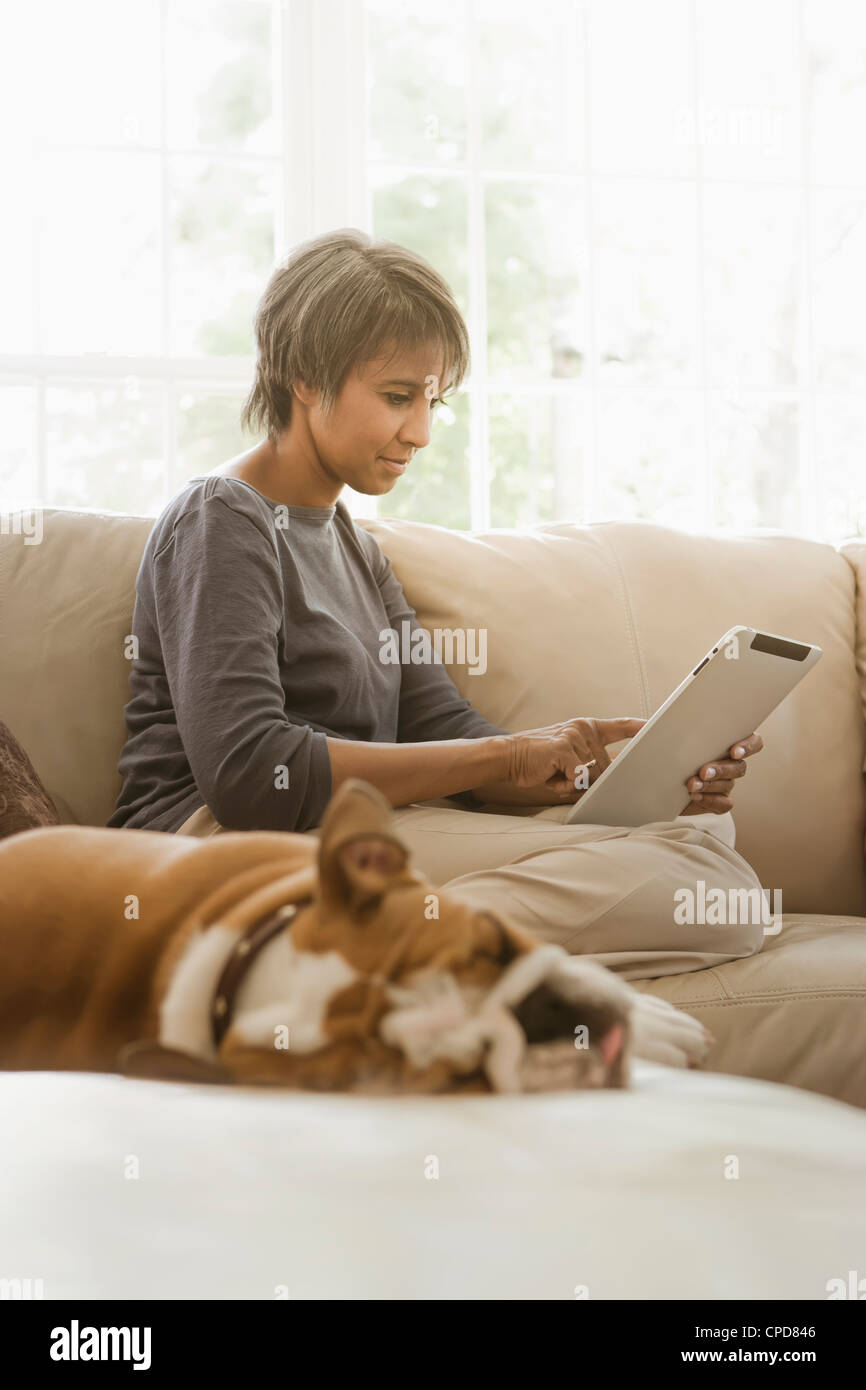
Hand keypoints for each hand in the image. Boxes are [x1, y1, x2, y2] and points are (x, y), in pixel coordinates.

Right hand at [471, 716, 646, 805]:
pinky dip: (562, 783)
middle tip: (563, 774)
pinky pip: (576, 777)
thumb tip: (614, 774)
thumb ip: (592, 762)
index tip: (660, 726)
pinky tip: (549, 775)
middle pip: (607, 766)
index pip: (621, 726)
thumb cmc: (539, 761)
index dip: (641, 727)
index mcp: (588, 728)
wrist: (507, 757)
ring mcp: (574, 736)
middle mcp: (584, 728)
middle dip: (587, 780)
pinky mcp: (564, 748)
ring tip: (554, 774)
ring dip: (572, 783)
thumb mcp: (570, 758)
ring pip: (592, 774)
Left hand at [681, 731, 763, 815]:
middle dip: (721, 770)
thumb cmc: (673, 753)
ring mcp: (727, 783)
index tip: (734, 752)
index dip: (749, 746)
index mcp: (728, 743)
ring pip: (728, 784)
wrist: (660, 781)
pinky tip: (695, 796)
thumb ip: (687, 732)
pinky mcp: (719, 801)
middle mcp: (732, 764)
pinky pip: (723, 803)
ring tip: (691, 784)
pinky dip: (709, 800)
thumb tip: (680, 726)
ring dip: (709, 785)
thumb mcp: (679, 739)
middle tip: (703, 772)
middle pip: (739, 766)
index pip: (754, 742)